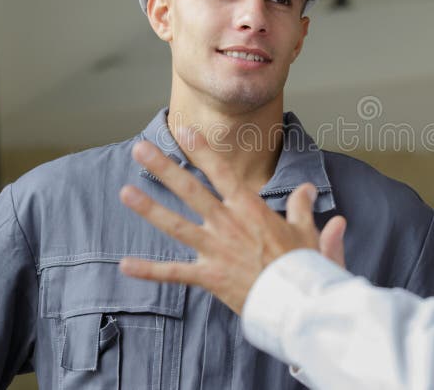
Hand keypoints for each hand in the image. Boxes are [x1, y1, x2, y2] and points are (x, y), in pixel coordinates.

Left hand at [118, 135, 345, 313]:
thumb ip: (303, 207)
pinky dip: (149, 271)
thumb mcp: (307, 231)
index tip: (184, 131)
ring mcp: (216, 250)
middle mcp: (228, 225)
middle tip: (140, 149)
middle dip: (164, 168)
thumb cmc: (303, 267)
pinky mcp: (209, 277)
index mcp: (250, 210)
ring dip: (150, 209)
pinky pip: (174, 273)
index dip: (202, 151)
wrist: (298, 303)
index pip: (222, 173)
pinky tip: (125, 265)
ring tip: (125, 192)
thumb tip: (309, 188)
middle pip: (191, 191)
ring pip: (177, 226)